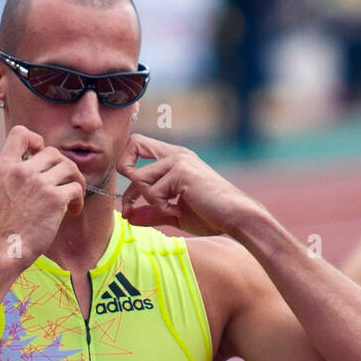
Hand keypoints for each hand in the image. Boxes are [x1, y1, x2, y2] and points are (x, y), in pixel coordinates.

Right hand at [0, 126, 85, 265]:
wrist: (4, 249)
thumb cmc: (0, 227)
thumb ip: (8, 175)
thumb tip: (22, 165)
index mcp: (3, 166)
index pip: (20, 133)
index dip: (36, 140)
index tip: (40, 154)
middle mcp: (21, 170)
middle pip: (53, 152)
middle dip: (62, 167)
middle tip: (63, 184)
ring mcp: (39, 184)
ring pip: (69, 167)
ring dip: (75, 181)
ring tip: (72, 197)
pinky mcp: (55, 199)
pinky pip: (76, 188)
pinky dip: (78, 199)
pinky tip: (72, 211)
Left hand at [115, 134, 255, 236]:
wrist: (236, 217)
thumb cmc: (211, 215)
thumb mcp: (174, 213)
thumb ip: (151, 212)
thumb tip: (128, 217)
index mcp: (175, 159)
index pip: (139, 146)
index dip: (128, 165)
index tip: (133, 195)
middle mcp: (175, 154)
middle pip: (134, 143)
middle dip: (124, 169)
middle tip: (132, 201)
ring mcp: (178, 160)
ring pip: (140, 178)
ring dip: (150, 201)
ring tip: (170, 210)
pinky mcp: (181, 172)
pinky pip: (153, 193)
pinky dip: (162, 209)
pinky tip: (180, 211)